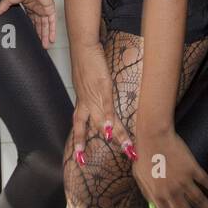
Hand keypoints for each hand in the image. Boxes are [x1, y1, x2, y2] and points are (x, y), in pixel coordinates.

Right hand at [0, 0, 56, 47]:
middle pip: (39, 24)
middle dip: (40, 35)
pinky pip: (52, 21)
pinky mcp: (49, 7)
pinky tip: (52, 39)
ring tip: (45, 46)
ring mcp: (43, 7)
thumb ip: (1, 7)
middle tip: (39, 46)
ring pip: (45, 25)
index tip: (31, 38)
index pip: (30, 20)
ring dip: (46, 35)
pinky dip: (52, 30)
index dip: (31, 29)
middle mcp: (37, 7)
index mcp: (28, 5)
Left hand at [68, 46, 131, 169]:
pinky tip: (113, 129)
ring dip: (116, 136)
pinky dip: (109, 117)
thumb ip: (93, 95)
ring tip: (127, 149)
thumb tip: (99, 103)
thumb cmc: (87, 63)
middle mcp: (86, 102)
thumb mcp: (87, 83)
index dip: (80, 141)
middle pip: (94, 128)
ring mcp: (94, 95)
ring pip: (104, 120)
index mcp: (82, 102)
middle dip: (98, 144)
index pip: (80, 125)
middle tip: (96, 161)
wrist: (84, 46)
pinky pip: (106, 104)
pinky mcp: (102, 85)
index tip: (80, 158)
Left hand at [131, 126, 207, 207]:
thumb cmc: (144, 154)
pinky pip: (205, 182)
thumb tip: (153, 206)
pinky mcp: (193, 168)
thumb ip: (147, 193)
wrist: (153, 136)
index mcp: (158, 194)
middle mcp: (172, 190)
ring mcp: (184, 180)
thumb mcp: (139, 177)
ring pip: (199, 200)